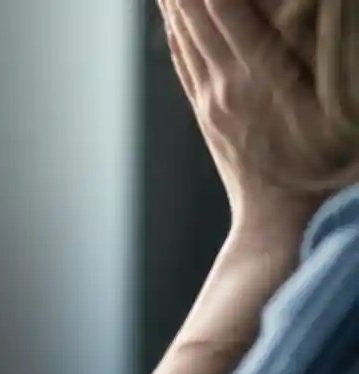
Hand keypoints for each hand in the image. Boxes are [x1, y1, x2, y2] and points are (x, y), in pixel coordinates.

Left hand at [160, 0, 330, 239]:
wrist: (282, 220)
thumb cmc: (324, 167)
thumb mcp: (332, 109)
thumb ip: (318, 59)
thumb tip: (311, 18)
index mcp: (259, 78)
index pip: (225, 11)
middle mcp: (226, 87)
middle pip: (196, 20)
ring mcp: (211, 103)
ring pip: (185, 41)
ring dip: (172, 4)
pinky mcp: (205, 116)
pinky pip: (184, 66)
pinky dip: (176, 36)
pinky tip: (172, 19)